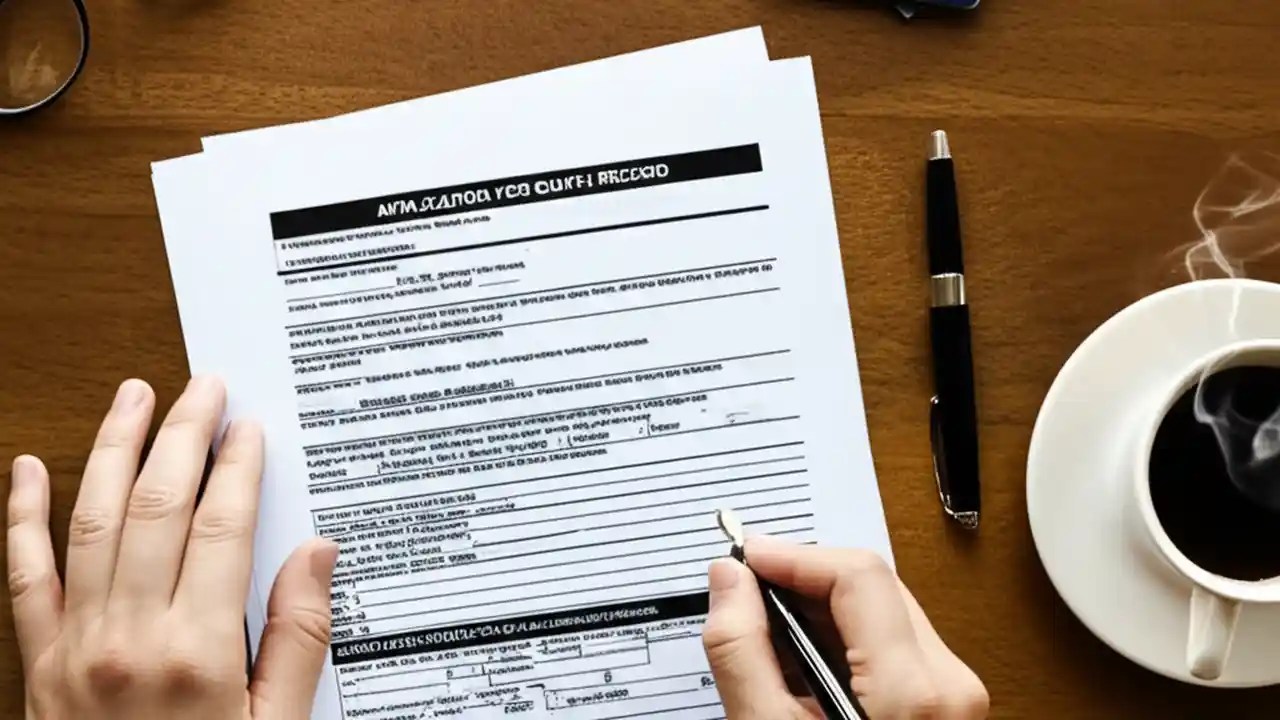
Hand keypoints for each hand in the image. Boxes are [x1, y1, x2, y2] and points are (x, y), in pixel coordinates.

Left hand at [7, 377, 338, 719]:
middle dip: (183, 434)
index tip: (250, 427)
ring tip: (132, 397)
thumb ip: (298, 639)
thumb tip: (317, 553)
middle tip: (204, 387)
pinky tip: (25, 470)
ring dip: (111, 448)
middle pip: (156, 505)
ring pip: (90, 520)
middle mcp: (129, 637)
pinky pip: (22, 574)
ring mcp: (75, 646)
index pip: (221, 526)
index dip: (238, 467)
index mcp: (198, 652)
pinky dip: (20, 517)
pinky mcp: (38, 663)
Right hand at [702, 536, 988, 719]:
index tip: (745, 557)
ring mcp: (956, 697)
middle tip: (746, 592)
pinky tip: (804, 670)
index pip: (856, 573)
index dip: (792, 555)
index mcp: (915, 691)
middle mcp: (950, 685)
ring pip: (882, 611)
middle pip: (872, 586)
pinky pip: (893, 645)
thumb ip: (742, 652)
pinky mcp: (947, 706)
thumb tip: (729, 585)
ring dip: (820, 610)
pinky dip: (843, 642)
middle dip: (802, 580)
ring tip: (769, 640)